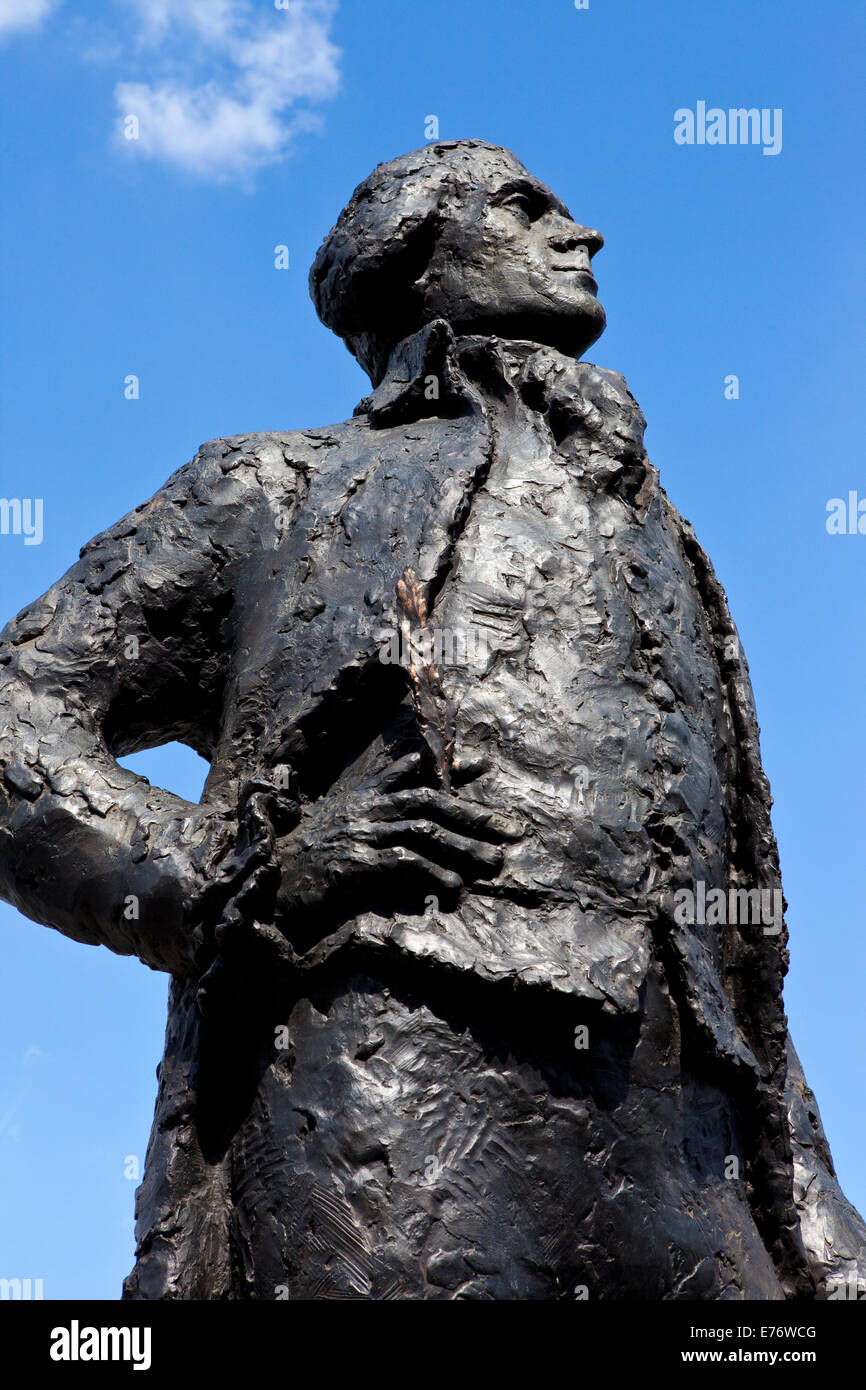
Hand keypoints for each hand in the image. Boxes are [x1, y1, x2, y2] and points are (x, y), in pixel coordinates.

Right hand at [274, 751, 522, 942]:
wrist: (269, 883)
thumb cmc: (306, 858)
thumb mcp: (340, 824)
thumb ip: (371, 808)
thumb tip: (403, 797)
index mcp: (364, 797)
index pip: (414, 774)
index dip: (450, 769)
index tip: (486, 764)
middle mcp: (365, 809)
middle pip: (430, 802)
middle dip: (474, 814)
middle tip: (511, 829)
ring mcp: (361, 833)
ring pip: (424, 832)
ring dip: (464, 848)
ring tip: (495, 863)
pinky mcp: (355, 863)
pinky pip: (404, 863)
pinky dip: (434, 874)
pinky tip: (455, 889)